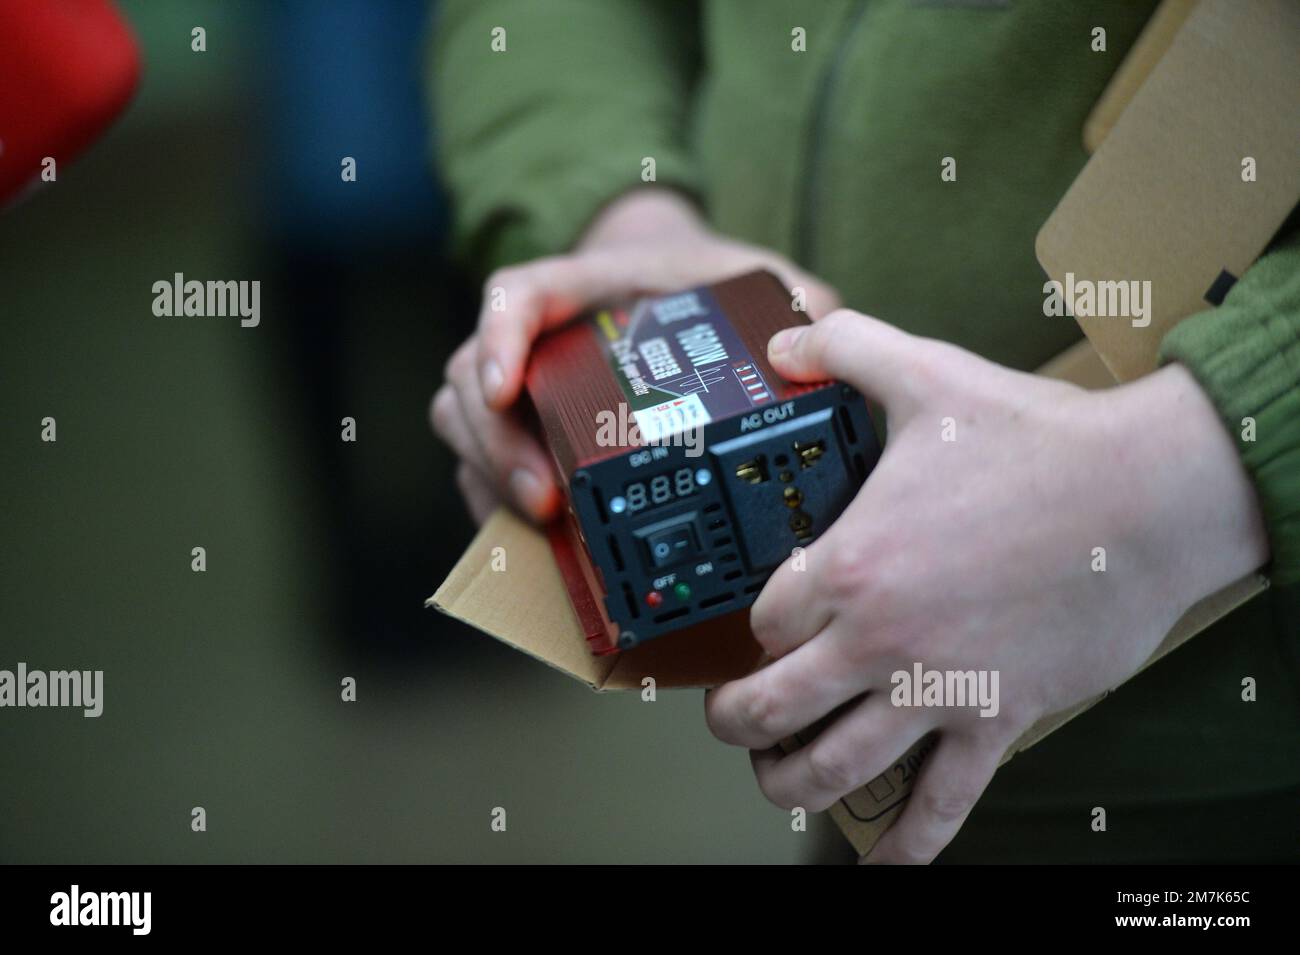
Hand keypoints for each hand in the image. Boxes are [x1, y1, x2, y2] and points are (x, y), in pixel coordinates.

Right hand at [429, 188, 838, 522]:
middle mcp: (537, 336)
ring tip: (541, 527)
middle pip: (474, 378)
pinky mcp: (524, 433)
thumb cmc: (704, 288)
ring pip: (462, 424)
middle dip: (496, 443)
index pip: (516, 295)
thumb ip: (794, 303)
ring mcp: (522, 385)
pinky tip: (533, 541)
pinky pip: (480, 466)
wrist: (669, 292)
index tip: (506, 386)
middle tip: (543, 499)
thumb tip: (828, 350)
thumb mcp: (755, 278)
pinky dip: (495, 503)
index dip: (500, 337)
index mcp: (585, 287)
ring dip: (491, 478)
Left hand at [705, 309, 1268, 862]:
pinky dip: (907, 845)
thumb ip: (846, 350)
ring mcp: (935, 690)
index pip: (763, 622)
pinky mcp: (995, 721)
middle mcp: (880, 640)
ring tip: (773, 782)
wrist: (1145, 496)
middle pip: (771, 707)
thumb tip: (788, 334)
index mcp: (849, 565)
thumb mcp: (927, 375)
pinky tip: (883, 865)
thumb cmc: (1036, 440)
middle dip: (734, 721)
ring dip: (787, 784)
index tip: (762, 627)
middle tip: (728, 720)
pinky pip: (943, 803)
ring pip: (835, 768)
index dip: (753, 627)